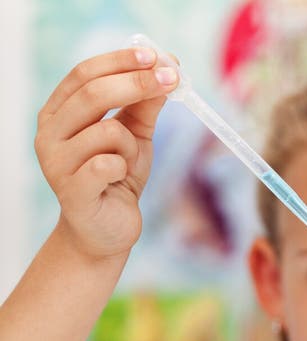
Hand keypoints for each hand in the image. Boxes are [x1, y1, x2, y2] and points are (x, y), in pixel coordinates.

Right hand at [34, 47, 178, 259]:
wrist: (107, 232)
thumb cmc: (116, 179)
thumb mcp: (135, 136)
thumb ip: (145, 104)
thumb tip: (168, 65)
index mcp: (58, 113)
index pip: (84, 74)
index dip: (120, 61)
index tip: (155, 55)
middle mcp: (48, 134)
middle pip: (92, 94)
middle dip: (137, 84)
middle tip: (172, 79)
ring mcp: (55, 163)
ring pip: (107, 132)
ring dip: (131, 145)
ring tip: (128, 164)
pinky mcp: (71, 191)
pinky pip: (108, 164)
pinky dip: (124, 168)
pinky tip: (118, 181)